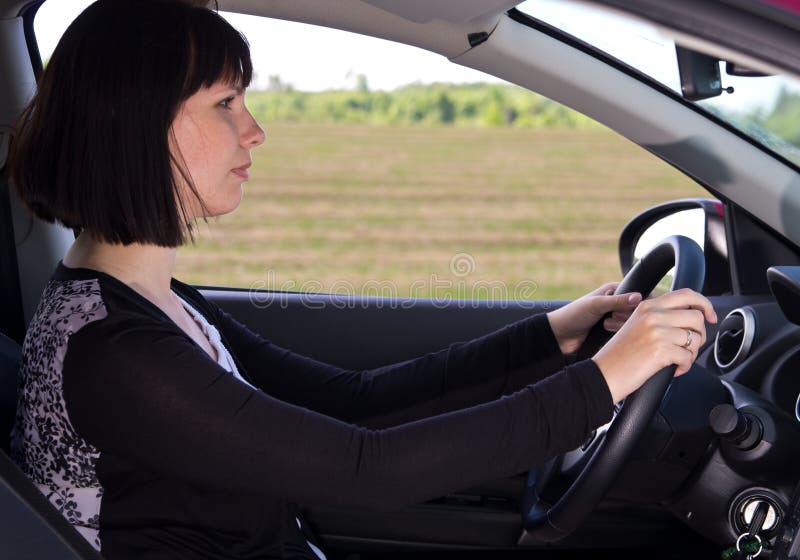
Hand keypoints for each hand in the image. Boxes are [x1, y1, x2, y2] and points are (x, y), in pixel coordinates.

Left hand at [546, 282, 641, 354]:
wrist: (559, 335)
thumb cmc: (573, 314)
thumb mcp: (596, 305)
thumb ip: (617, 301)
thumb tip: (638, 297)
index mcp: (614, 290)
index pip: (638, 293)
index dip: (640, 302)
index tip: (633, 309)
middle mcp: (617, 303)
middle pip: (638, 311)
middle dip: (627, 316)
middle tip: (611, 317)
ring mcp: (615, 318)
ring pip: (633, 324)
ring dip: (621, 326)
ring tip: (605, 325)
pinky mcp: (613, 332)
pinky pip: (625, 334)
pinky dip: (619, 334)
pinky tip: (606, 332)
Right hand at [592, 288, 716, 402]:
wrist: (603, 374)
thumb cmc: (619, 356)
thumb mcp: (636, 326)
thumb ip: (659, 318)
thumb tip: (690, 320)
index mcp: (647, 307)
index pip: (686, 294)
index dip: (704, 304)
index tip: (710, 316)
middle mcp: (652, 315)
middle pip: (697, 317)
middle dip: (700, 335)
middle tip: (690, 347)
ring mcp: (657, 332)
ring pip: (695, 338)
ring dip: (691, 354)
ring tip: (677, 361)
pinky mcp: (660, 350)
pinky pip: (688, 357)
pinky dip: (684, 367)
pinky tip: (672, 370)